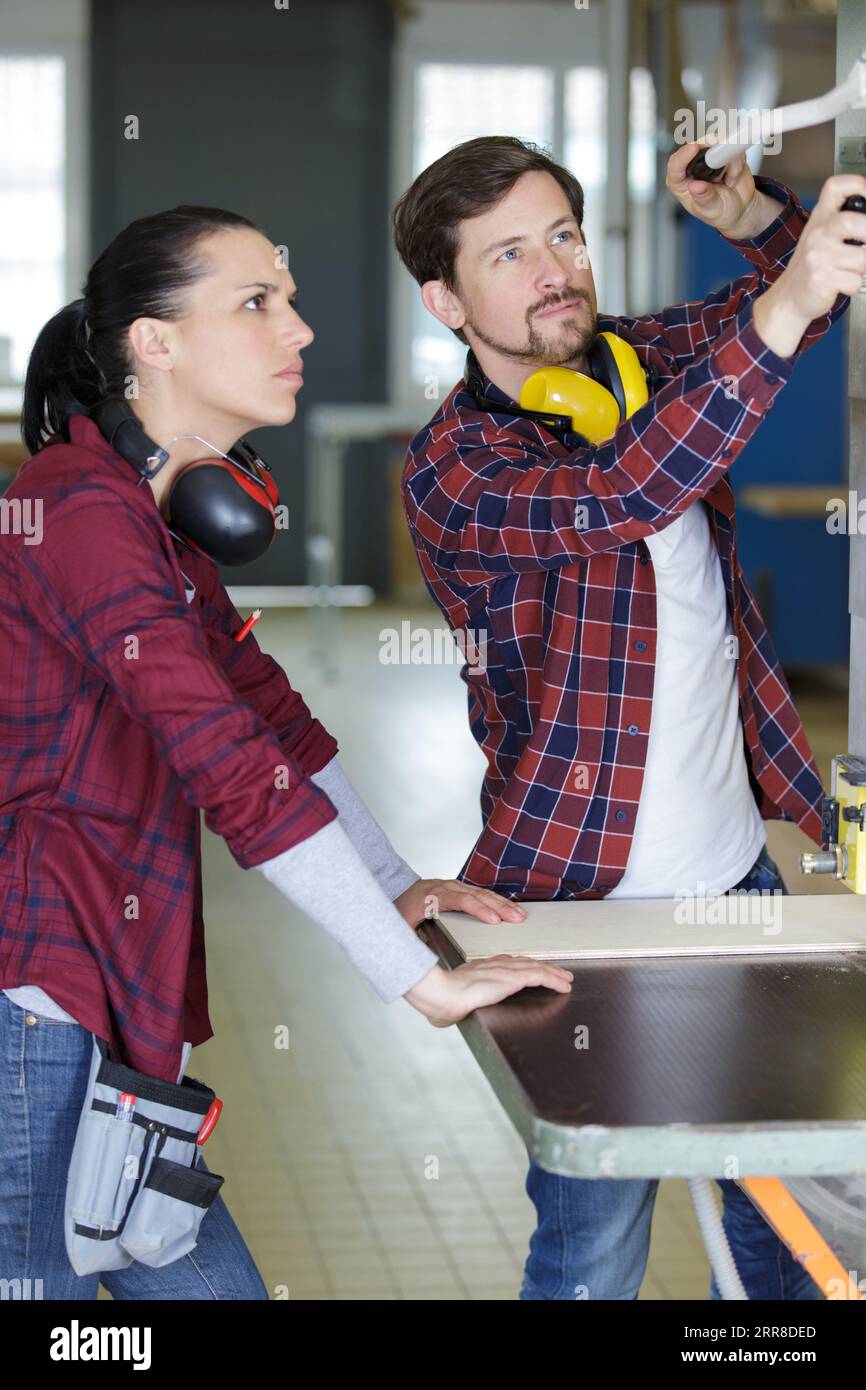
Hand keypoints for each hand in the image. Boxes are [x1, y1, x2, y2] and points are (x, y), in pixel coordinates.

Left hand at [394, 877, 526, 927]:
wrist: (394, 888)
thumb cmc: (399, 909)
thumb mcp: (401, 925)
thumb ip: (411, 939)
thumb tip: (422, 959)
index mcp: (434, 896)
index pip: (461, 900)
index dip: (479, 910)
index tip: (494, 921)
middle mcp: (446, 887)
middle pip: (477, 895)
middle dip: (499, 907)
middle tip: (517, 918)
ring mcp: (454, 886)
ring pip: (482, 893)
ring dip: (502, 903)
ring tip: (519, 914)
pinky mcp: (458, 888)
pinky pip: (480, 893)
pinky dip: (496, 901)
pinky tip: (508, 908)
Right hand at [404, 957, 572, 1026]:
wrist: (444, 994)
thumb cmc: (442, 1000)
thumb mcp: (451, 1000)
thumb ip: (454, 1004)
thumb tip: (444, 1015)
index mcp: (481, 968)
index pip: (508, 963)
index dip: (523, 966)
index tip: (530, 969)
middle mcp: (496, 965)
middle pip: (526, 962)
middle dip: (542, 966)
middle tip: (557, 972)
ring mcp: (506, 970)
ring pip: (537, 968)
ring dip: (554, 973)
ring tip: (566, 978)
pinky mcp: (514, 978)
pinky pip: (541, 976)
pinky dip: (555, 980)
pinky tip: (564, 985)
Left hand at [666, 136, 761, 235]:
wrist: (740, 208)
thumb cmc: (720, 211)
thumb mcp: (711, 209)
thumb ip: (704, 198)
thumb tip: (695, 187)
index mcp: (680, 183)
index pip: (675, 165)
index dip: (684, 155)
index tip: (694, 147)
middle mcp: (692, 167)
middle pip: (696, 146)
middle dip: (711, 152)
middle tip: (721, 166)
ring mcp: (708, 157)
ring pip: (716, 144)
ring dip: (727, 162)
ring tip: (728, 182)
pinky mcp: (724, 151)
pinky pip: (732, 147)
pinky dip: (737, 163)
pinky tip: (733, 177)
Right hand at [768, 172, 865, 321]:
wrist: (790, 297)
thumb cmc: (813, 265)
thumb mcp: (823, 235)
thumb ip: (844, 220)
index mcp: (821, 217)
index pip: (835, 187)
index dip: (858, 185)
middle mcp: (818, 234)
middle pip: (849, 221)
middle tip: (865, 245)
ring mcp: (817, 257)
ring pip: (862, 258)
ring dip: (863, 268)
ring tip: (851, 268)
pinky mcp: (821, 280)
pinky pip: (854, 281)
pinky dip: (855, 286)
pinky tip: (843, 283)